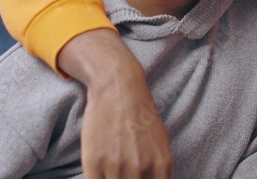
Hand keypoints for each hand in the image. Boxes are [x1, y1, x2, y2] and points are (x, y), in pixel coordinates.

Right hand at [60, 29, 172, 177]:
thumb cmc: (139, 114)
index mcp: (162, 165)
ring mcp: (117, 165)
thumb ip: (159, 171)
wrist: (117, 86)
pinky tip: (98, 172)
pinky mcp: (94, 161)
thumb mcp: (161, 143)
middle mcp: (141, 167)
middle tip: (122, 174)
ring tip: (111, 170)